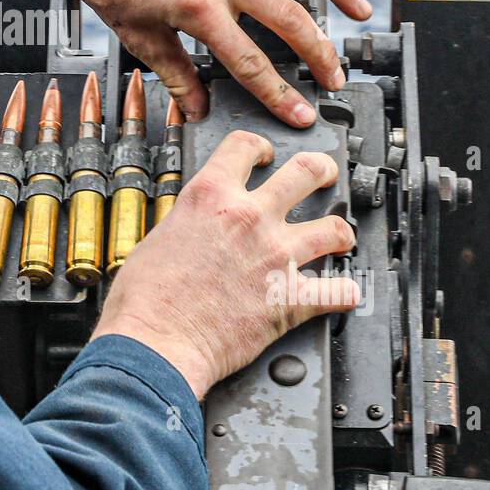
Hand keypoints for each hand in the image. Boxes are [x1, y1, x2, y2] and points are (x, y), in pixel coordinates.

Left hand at [0, 0, 372, 127]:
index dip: (279, 94)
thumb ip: (176, 76)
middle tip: (336, 78)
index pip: (250, 62)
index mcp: (196, 7)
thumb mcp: (139, 38)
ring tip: (361, 12)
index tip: (301, 114)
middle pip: (288, 19)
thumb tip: (199, 110)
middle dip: (318, 54)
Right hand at [89, 132, 358, 398]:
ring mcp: (276, 255)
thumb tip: (196, 227)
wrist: (156, 342)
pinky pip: (337, 291)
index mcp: (211, 196)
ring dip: (339, 232)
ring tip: (339, 236)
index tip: (265, 156)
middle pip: (305, 172)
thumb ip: (188, 222)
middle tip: (324, 175)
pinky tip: (343, 292)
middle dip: (321, 169)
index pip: (244, 146)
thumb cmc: (146, 299)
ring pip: (332, 227)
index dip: (260, 147)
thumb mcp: (157, 236)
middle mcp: (249, 217)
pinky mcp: (290, 298)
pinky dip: (343, 293)